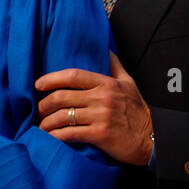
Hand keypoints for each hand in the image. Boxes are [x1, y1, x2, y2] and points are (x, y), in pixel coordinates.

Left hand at [35, 52, 153, 165]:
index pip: (73, 75)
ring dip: (47, 123)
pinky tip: (50, 138)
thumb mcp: (129, 83)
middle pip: (62, 96)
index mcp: (107, 83)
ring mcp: (101, 116)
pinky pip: (70, 134)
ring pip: (62, 116)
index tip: (38, 84)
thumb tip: (106, 49)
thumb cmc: (137, 111)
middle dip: (43, 104)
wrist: (151, 139)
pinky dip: (55, 137)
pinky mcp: (100, 135)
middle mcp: (102, 98)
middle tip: (37, 110)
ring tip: (42, 126)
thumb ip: (115, 66)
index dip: (51, 78)